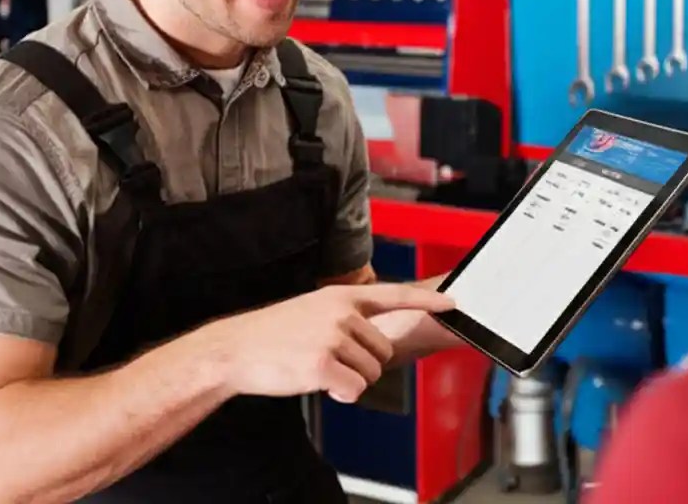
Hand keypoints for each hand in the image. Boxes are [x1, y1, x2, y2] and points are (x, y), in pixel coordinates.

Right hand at [204, 284, 453, 402]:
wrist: (234, 350)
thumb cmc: (273, 335)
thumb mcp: (312, 311)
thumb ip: (344, 318)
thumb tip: (374, 340)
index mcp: (340, 296)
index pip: (394, 294)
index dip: (427, 301)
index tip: (453, 303)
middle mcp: (341, 313)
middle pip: (383, 350)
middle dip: (363, 364)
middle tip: (330, 361)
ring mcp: (332, 338)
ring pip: (371, 372)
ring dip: (350, 380)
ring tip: (318, 368)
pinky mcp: (323, 365)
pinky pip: (354, 389)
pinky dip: (341, 394)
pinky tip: (318, 384)